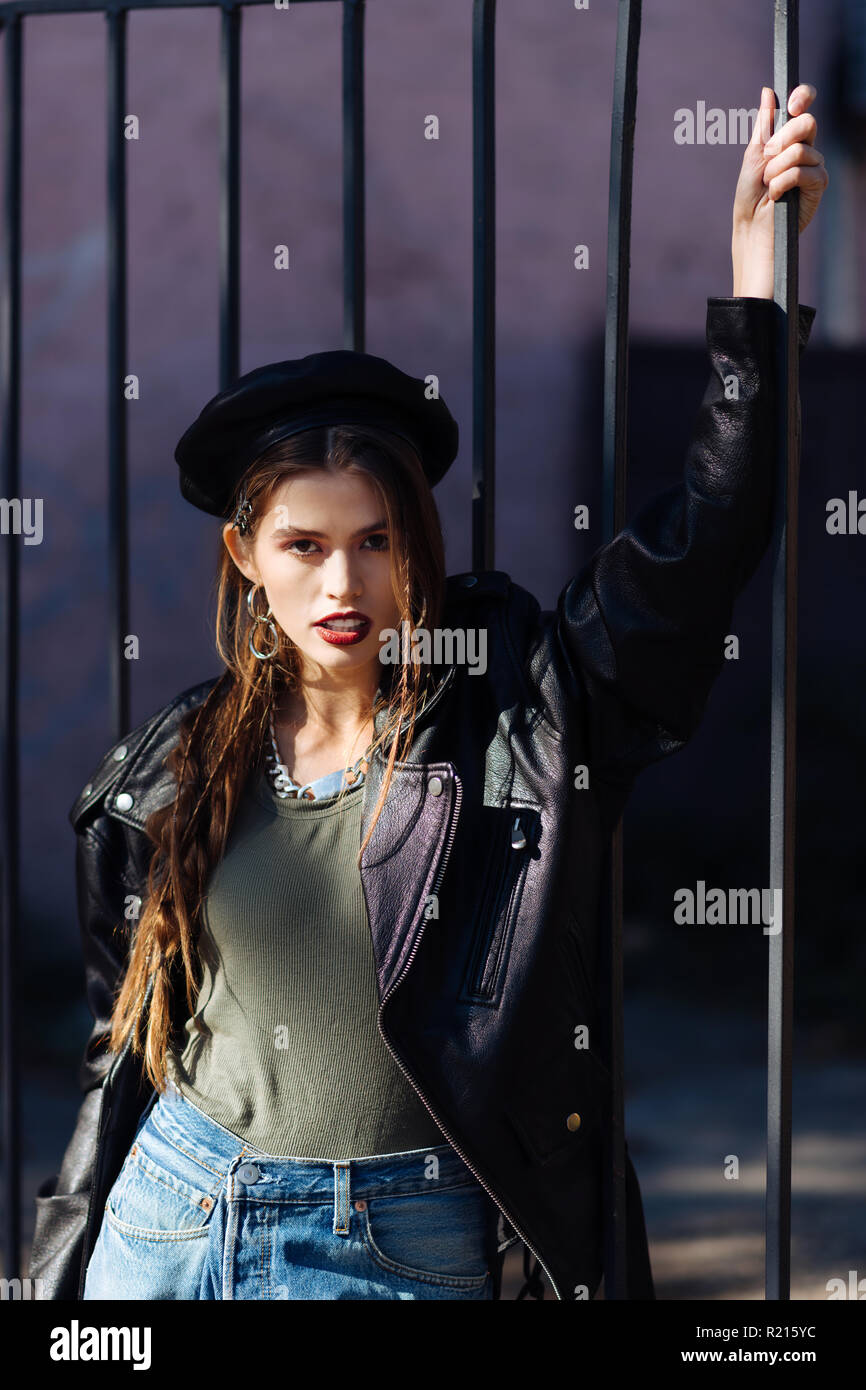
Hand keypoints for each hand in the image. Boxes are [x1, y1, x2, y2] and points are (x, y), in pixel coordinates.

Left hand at [731, 84, 828, 298]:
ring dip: (777, 167)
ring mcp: (813, 166)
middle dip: (782, 139)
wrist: (751, 229)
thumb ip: (763, 125)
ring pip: (802, 149)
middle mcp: (804, 148)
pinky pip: (804, 171)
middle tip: (767, 157)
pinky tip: (776, 195)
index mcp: (788, 138)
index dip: (803, 97)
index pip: (803, 107)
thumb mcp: (752, 156)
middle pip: (808, 123)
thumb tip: (769, 91)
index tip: (792, 104)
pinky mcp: (818, 185)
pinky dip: (784, 182)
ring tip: (767, 184)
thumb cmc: (748, 196)